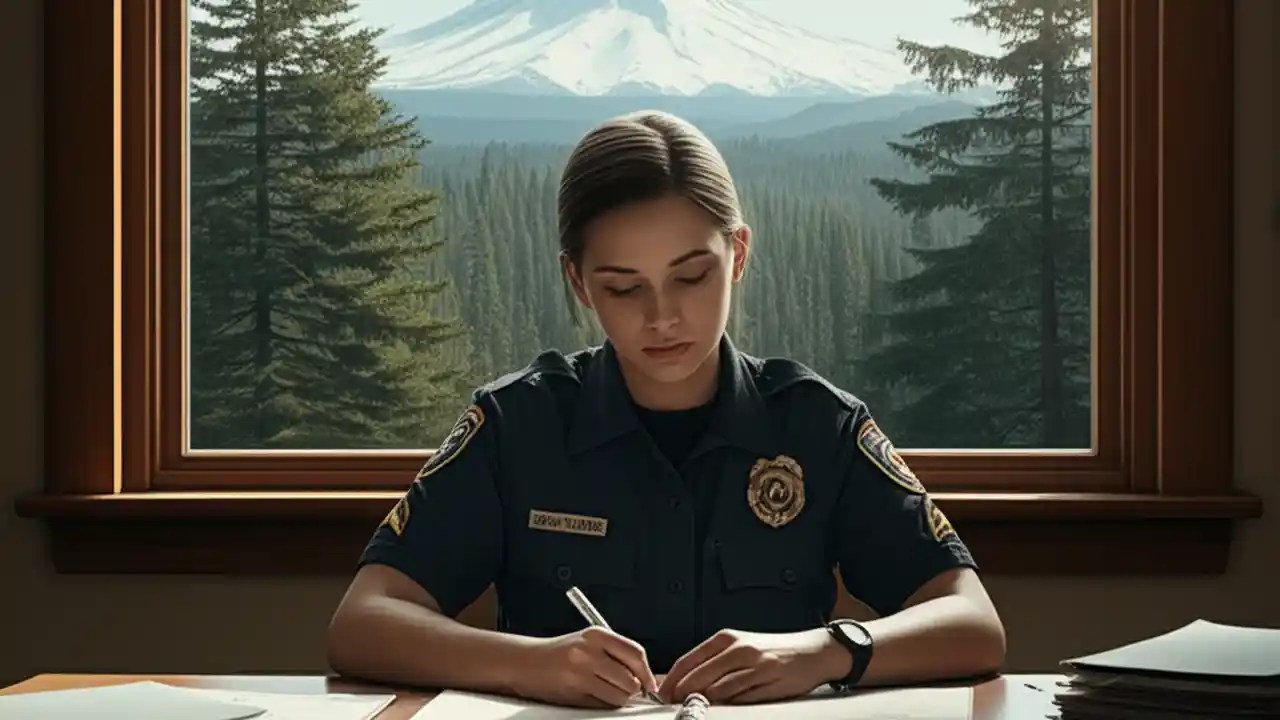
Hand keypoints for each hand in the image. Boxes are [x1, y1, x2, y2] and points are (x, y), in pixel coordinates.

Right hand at [512, 626, 659, 708]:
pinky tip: (591, 694)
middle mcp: (589, 651)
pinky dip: (603, 703)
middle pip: (631, 679)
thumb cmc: (560, 653)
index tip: (649, 683)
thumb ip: (615, 653)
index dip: (646, 672)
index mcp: (597, 635)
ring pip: (619, 696)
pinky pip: (602, 704)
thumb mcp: (588, 642)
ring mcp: (581, 672)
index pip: (635, 653)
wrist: (525, 662)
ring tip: (604, 690)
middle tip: (625, 689)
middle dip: (632, 689)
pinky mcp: (573, 691)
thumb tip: (644, 676)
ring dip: (618, 698)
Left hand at [658, 628, 846, 704]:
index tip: (661, 695)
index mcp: (726, 638)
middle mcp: (738, 648)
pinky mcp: (769, 679)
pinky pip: (741, 697)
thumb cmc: (774, 651)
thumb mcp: (741, 648)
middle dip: (682, 694)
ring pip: (717, 688)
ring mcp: (754, 664)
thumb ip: (714, 662)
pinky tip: (722, 709)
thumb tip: (684, 681)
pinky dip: (728, 705)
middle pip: (698, 676)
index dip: (672, 681)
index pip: (688, 661)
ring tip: (694, 708)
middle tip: (673, 706)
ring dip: (703, 702)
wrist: (813, 651)